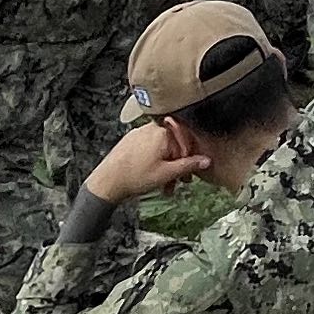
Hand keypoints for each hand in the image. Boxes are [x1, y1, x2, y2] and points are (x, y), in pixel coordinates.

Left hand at [83, 120, 206, 205]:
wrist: (107, 182)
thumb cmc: (135, 177)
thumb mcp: (167, 173)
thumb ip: (188, 165)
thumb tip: (206, 160)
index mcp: (163, 131)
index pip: (187, 142)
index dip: (191, 160)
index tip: (191, 173)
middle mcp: (151, 128)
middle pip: (174, 144)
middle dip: (178, 164)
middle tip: (179, 182)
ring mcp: (139, 133)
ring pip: (162, 147)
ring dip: (166, 165)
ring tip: (164, 184)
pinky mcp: (130, 140)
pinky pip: (149, 148)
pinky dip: (155, 160)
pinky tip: (153, 176)